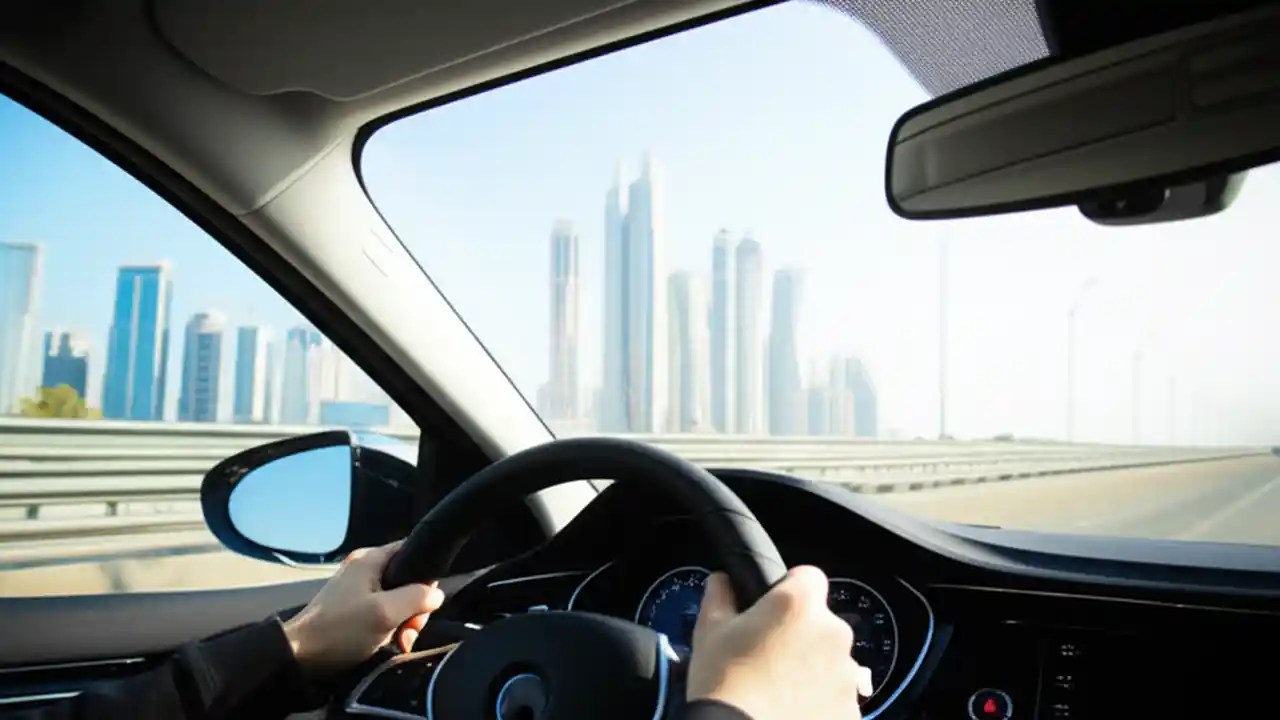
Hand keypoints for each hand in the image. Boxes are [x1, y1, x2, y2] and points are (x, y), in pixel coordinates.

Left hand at [282, 540, 444, 677]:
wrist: (299, 657)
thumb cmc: (341, 630)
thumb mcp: (385, 612)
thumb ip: (417, 597)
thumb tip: (437, 593)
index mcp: (370, 559)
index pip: (413, 551)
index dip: (426, 576)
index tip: (425, 603)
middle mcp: (364, 569)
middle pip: (408, 581)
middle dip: (414, 609)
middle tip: (409, 631)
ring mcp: (357, 590)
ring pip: (398, 600)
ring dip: (404, 624)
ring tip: (399, 643)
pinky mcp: (353, 610)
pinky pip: (384, 613)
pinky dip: (390, 629)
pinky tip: (389, 645)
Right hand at [687, 566, 872, 719]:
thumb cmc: (722, 680)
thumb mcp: (709, 631)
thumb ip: (720, 596)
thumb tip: (723, 581)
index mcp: (799, 604)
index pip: (808, 576)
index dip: (788, 589)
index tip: (771, 610)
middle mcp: (832, 632)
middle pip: (822, 622)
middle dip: (801, 634)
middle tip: (769, 656)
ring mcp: (847, 674)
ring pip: (832, 660)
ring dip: (813, 669)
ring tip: (781, 690)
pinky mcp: (852, 709)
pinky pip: (837, 695)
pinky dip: (821, 700)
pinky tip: (793, 710)